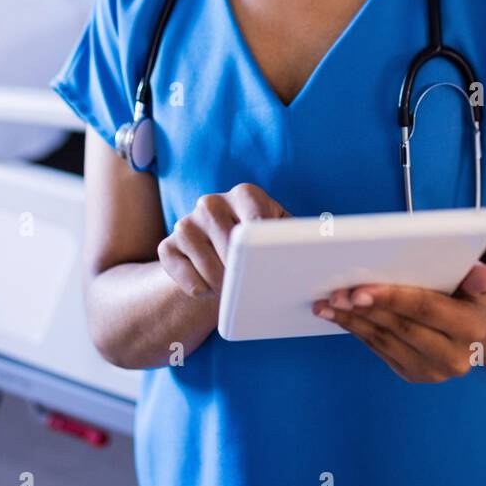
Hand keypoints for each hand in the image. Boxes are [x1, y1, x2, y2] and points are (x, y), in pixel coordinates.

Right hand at [158, 183, 289, 297]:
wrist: (222, 261)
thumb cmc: (260, 246)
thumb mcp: (279, 233)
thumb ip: (295, 235)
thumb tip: (318, 243)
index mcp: (244, 194)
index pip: (254, 216)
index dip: (260, 244)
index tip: (266, 264)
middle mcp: (211, 203)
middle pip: (229, 242)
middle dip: (241, 270)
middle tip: (252, 287)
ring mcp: (186, 223)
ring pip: (206, 261)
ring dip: (221, 283)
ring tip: (233, 290)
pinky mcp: (166, 246)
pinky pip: (183, 274)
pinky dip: (198, 288)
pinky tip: (209, 290)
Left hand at [311, 262, 485, 381]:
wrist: (483, 338)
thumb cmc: (476, 301)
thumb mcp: (483, 287)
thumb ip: (478, 280)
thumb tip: (480, 271)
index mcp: (472, 330)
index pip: (425, 310)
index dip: (391, 299)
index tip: (359, 290)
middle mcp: (453, 357)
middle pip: (400, 327)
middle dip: (364, 310)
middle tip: (335, 294)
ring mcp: (432, 371)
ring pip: (384, 341)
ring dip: (352, 321)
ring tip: (326, 304)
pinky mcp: (413, 375)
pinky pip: (379, 350)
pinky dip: (357, 331)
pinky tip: (339, 315)